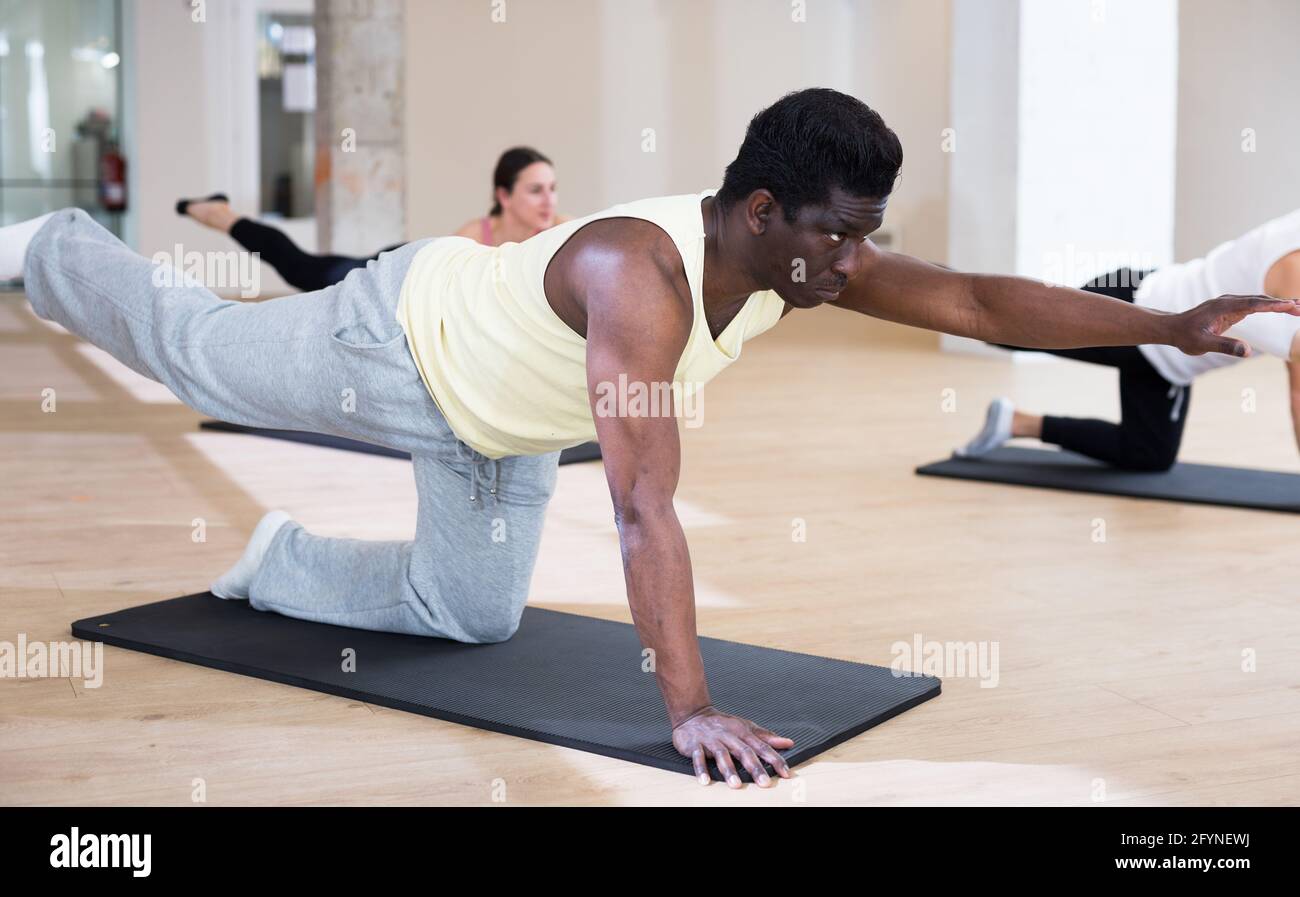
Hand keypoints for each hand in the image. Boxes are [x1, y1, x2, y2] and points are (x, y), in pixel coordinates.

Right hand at [672, 706, 794, 787]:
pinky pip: (698, 756)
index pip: (762, 746)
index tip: (785, 773)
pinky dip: (701, 768)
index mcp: (742, 732)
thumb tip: (788, 743)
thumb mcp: (745, 727)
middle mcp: (729, 736)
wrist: (693, 715)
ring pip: (722, 754)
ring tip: (736, 785)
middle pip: (744, 752)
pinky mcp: (695, 744)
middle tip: (764, 783)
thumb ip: (766, 737)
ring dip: (729, 770)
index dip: (775, 759)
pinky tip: (705, 780)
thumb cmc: (722, 724)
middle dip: (755, 768)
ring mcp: (712, 740)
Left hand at [1172, 295, 1299, 355]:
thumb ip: (1224, 346)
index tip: (1291, 306)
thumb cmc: (1185, 336)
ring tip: (1298, 307)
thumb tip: (1246, 352)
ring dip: (1278, 303)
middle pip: (1260, 300)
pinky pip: (1253, 305)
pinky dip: (1268, 306)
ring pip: (1258, 301)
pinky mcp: (1230, 309)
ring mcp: (1229, 304)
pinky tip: (1281, 308)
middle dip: (1282, 303)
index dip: (1273, 305)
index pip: (1253, 304)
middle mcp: (1228, 301)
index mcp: (1223, 307)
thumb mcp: (1202, 344)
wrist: (1172, 329)